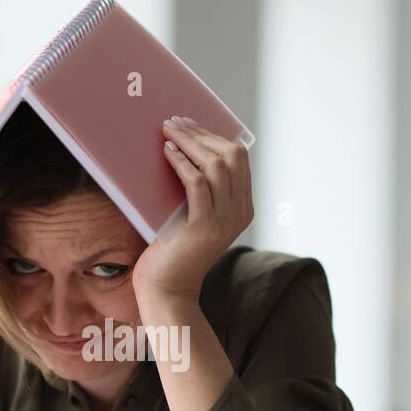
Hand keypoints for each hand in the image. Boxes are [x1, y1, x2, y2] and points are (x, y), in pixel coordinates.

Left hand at [132, 116, 253, 302]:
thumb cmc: (173, 249)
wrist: (168, 288)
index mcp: (242, 207)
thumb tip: (182, 146)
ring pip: (216, 165)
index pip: (238, 158)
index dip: (213, 136)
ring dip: (190, 143)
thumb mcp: (193, 214)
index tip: (189, 124)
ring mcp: (225, 220)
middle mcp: (240, 211)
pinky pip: (197, 183)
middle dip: (201, 134)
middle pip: (231, 156)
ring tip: (168, 132)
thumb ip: (199, 189)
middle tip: (175, 122)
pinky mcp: (204, 226)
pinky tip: (167, 152)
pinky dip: (181, 163)